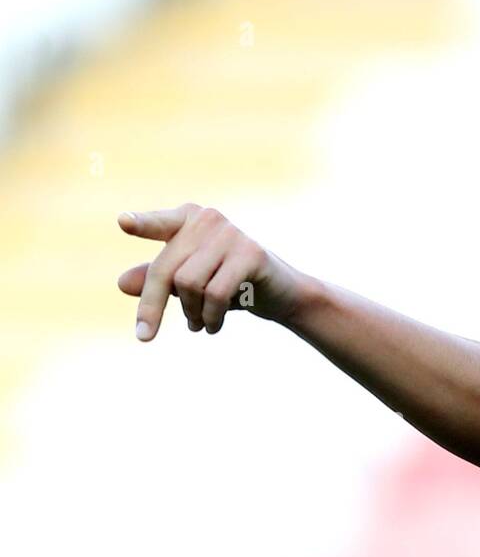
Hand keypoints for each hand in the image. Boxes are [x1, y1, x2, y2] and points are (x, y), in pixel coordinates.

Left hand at [117, 203, 306, 339]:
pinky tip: (213, 327)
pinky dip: (211, 317)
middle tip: (144, 337)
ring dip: (191, 314)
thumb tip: (122, 284)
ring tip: (199, 324)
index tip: (123, 223)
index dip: (143, 224)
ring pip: (188, 284)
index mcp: (189, 220)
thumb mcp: (190, 283)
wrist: (281, 294)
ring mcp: (230, 234)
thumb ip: (156, 280)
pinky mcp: (250, 253)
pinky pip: (216, 293)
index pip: (159, 224)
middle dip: (153, 307)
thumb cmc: (230, 284)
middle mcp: (208, 220)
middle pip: (166, 270)